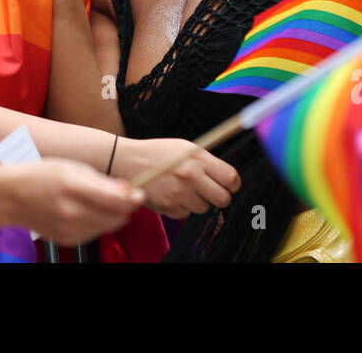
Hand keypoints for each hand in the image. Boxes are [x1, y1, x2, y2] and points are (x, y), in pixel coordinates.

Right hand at [2, 161, 145, 244]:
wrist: (10, 197)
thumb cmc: (40, 176)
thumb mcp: (71, 167)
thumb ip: (100, 180)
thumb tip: (126, 189)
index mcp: (72, 187)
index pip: (115, 200)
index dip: (133, 198)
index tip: (139, 192)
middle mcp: (71, 212)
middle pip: (116, 217)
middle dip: (125, 207)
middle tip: (124, 195)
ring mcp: (68, 229)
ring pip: (107, 227)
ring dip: (113, 215)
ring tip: (102, 200)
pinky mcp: (67, 240)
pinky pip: (94, 233)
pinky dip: (98, 223)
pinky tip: (88, 211)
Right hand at [112, 137, 240, 218]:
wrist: (128, 161)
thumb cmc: (158, 153)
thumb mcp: (185, 148)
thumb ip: (206, 161)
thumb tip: (226, 177)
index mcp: (198, 158)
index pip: (231, 178)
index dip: (233, 184)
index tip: (230, 185)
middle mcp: (191, 176)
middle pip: (223, 198)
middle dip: (220, 196)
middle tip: (212, 191)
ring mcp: (180, 194)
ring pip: (204, 208)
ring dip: (198, 201)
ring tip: (184, 189)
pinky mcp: (169, 207)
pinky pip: (186, 214)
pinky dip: (182, 207)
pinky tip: (171, 194)